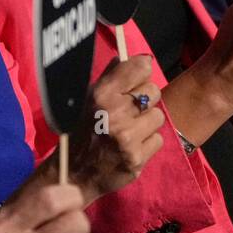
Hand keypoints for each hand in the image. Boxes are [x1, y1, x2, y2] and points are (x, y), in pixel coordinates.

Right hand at [66, 55, 164, 202]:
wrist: (74, 174)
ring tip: (130, 131)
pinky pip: (158, 140)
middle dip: (144, 100)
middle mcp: (115, 113)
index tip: (136, 79)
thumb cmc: (82, 131)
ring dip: (147, 123)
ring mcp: (127, 137)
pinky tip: (131, 147)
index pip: (141, 67)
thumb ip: (111, 77)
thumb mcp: (89, 98)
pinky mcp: (136, 158)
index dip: (141, 72)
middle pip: (154, 91)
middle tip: (129, 111)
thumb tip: (131, 57)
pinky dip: (147, 143)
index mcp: (102, 94)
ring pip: (158, 116)